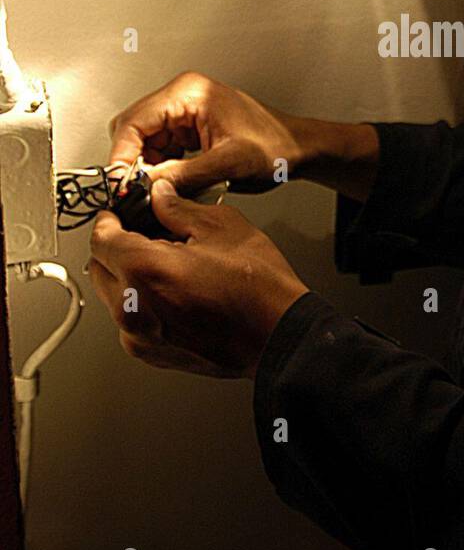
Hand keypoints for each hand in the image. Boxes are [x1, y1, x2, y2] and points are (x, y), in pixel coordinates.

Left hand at [89, 179, 308, 378]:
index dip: (110, 219)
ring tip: (168, 263)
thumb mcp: (220, 226)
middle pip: (99, 267)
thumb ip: (177, 208)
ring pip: (113, 294)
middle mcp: (132, 309)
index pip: (100, 238)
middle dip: (117, 247)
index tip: (121, 213)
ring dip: (128, 275)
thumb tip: (160, 197)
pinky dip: (142, 301)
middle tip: (146, 234)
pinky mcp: (150, 353)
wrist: (279, 337)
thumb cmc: (259, 289)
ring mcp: (139, 336)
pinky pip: (130, 319)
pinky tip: (175, 289)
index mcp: (143, 271)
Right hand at [107, 70, 301, 195]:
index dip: (121, 155)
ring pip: (144, 141)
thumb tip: (146, 186)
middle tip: (135, 192)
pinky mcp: (189, 129)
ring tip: (156, 192)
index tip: (118, 183)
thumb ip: (183, 175)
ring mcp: (184, 112)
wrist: (297, 149)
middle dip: (131, 162)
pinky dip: (159, 168)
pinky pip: (160, 149)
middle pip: (133, 129)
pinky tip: (170, 185)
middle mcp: (182, 97)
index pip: (134, 121)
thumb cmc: (274, 147)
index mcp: (188, 93)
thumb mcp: (227, 165)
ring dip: (146, 168)